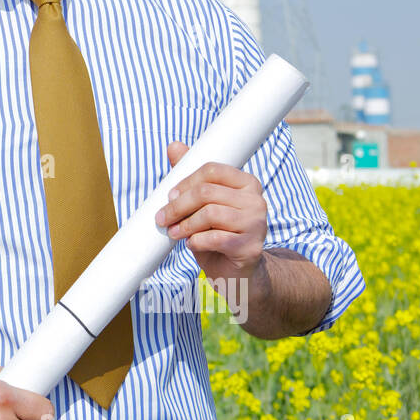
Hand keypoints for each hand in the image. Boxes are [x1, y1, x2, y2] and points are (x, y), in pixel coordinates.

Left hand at [154, 141, 268, 286]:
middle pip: (207, 192)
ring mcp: (257, 224)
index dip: (185, 181)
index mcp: (246, 183)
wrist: (237, 273)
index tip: (169, 196)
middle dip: (178, 205)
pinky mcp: (251, 247)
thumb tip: (173, 145)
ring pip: (210, 214)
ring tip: (174, 232)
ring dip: (185, 225)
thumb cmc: (217, 234)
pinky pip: (215, 238)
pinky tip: (191, 244)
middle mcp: (256, 200)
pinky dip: (196, 241)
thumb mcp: (202, 204)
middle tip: (162, 218)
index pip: (212, 170)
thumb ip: (191, 177)